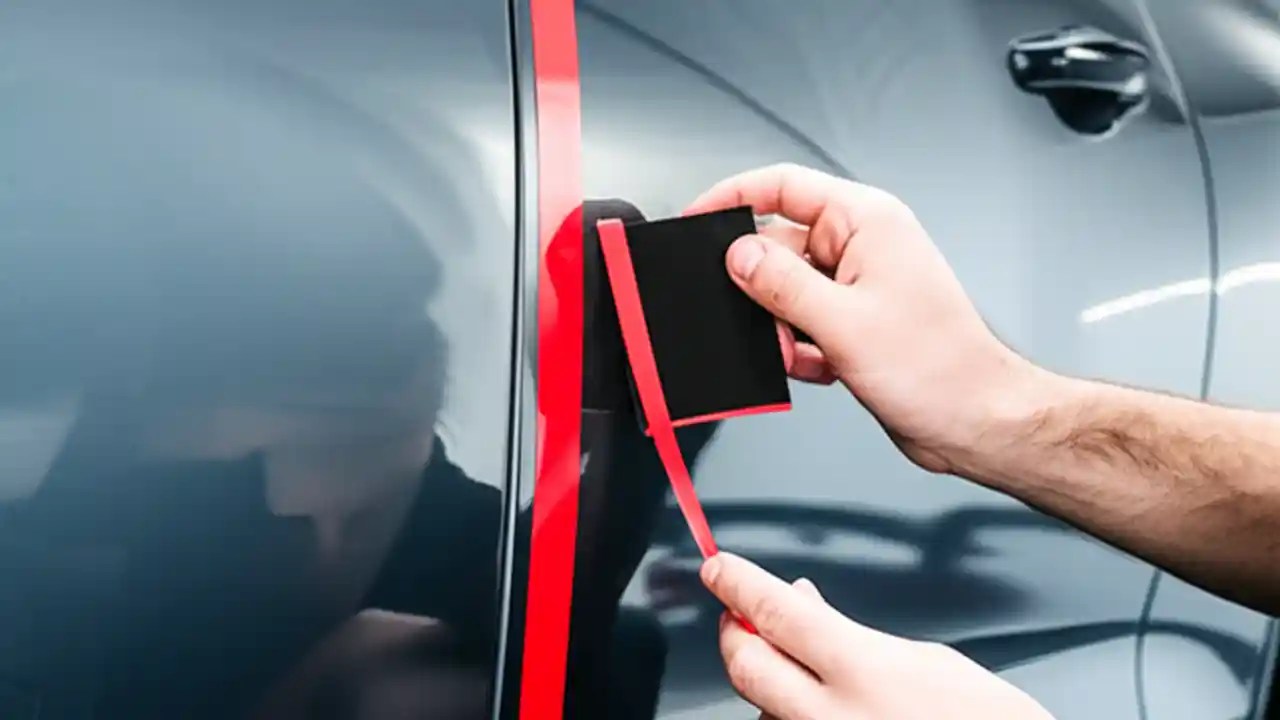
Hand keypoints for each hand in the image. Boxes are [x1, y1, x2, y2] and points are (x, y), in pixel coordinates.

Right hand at [686, 164, 1050, 473]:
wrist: (974, 422)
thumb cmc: (938, 368)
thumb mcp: (842, 322)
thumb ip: (780, 283)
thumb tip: (737, 254)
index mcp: (865, 221)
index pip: (783, 186)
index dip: (733, 197)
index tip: (695, 220)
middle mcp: (860, 245)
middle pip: (778, 245)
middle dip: (760, 289)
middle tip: (757, 320)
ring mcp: (856, 285)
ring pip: (784, 291)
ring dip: (779, 326)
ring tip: (799, 353)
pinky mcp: (853, 322)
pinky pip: (800, 323)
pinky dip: (797, 348)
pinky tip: (819, 367)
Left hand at [701, 552, 1054, 719]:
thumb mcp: (922, 656)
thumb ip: (847, 632)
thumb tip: (799, 603)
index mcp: (863, 671)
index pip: (775, 613)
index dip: (737, 584)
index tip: (717, 567)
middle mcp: (831, 717)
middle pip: (744, 665)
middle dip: (732, 632)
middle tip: (736, 613)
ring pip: (760, 706)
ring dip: (769, 678)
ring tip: (801, 666)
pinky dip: (789, 711)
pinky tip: (816, 701)